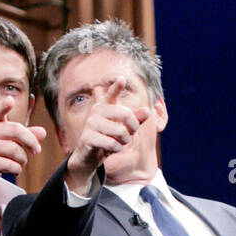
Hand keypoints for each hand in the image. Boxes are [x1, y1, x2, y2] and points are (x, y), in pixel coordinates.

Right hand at [0, 99, 45, 192]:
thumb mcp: (5, 139)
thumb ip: (24, 135)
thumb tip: (43, 132)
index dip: (4, 106)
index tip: (10, 100)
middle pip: (15, 131)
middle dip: (31, 142)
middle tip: (37, 150)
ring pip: (13, 150)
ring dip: (23, 159)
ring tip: (22, 162)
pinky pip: (7, 164)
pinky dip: (17, 169)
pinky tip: (16, 170)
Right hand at [65, 77, 149, 193]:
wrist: (89, 157)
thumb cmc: (108, 139)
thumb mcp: (123, 129)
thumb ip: (135, 120)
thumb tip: (147, 111)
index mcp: (105, 106)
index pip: (111, 94)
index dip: (116, 87)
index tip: (122, 79)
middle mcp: (96, 111)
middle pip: (125, 114)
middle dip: (133, 127)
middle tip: (130, 136)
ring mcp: (91, 123)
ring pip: (120, 131)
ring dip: (124, 141)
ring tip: (119, 143)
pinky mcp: (88, 137)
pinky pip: (112, 143)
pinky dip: (116, 149)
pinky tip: (111, 150)